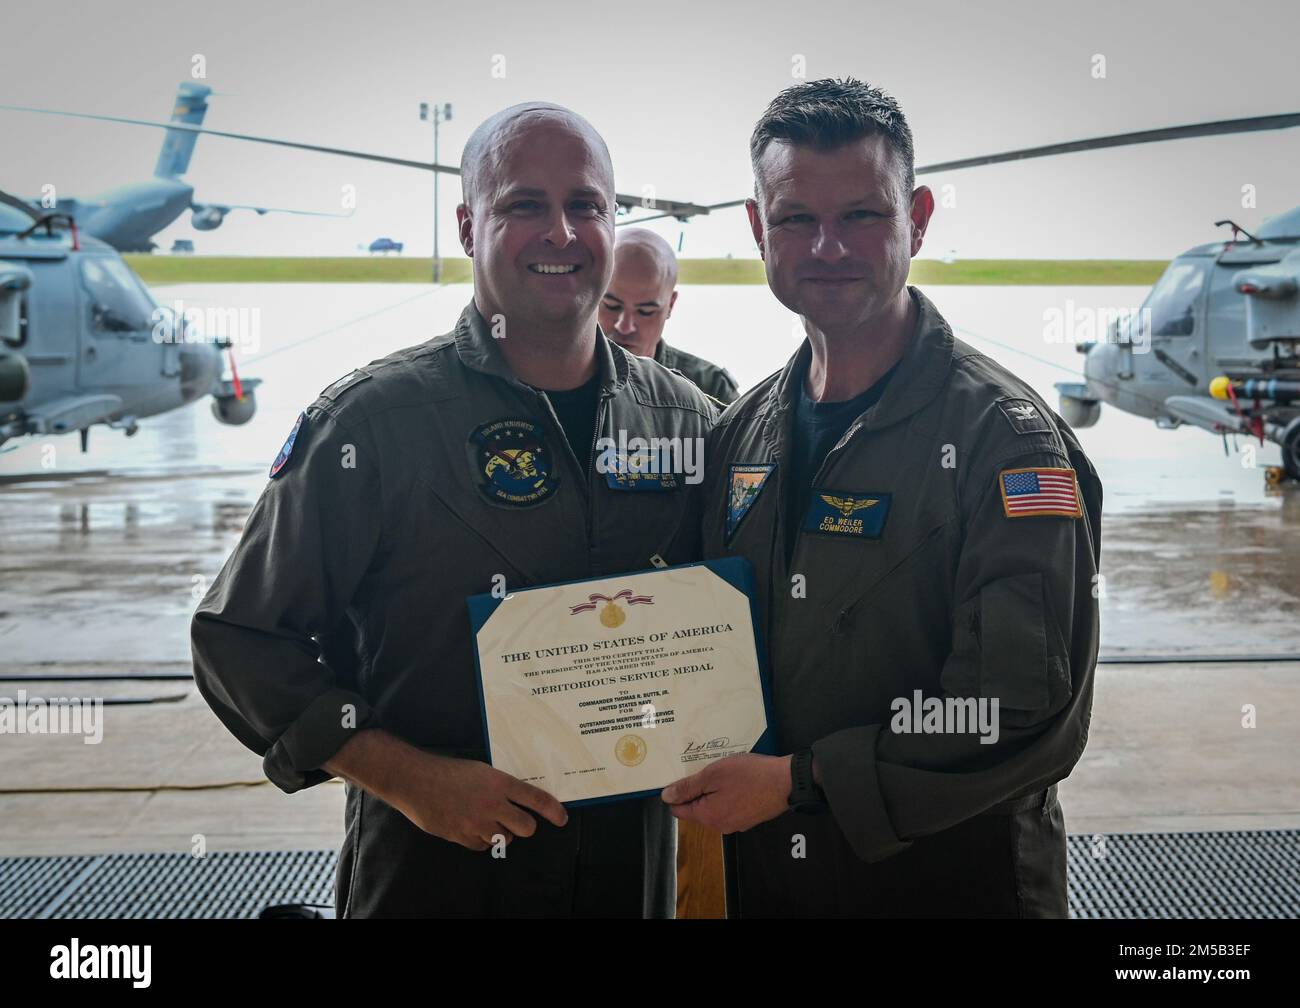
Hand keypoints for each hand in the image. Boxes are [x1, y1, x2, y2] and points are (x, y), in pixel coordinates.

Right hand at [325, 731, 567, 851]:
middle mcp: (492, 804)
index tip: (562, 818)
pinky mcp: (463, 837)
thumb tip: (518, 799)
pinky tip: (468, 825)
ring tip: (484, 819)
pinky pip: (483, 846)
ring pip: (505, 839)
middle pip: (526, 827)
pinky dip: (480, 840)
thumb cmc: (448, 772)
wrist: (415, 780)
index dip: (553, 811)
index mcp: (498, 782)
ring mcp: (477, 823)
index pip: (535, 798)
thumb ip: (500, 786)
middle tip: (515, 821)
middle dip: (524, 826)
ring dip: (500, 833)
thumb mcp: (480, 770)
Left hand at [661, 753, 791, 833]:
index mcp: (708, 816)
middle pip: (698, 808)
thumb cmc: (749, 776)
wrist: (786, 782)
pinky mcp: (750, 818)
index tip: (684, 775)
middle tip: (708, 769)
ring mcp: (737, 823)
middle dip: (698, 790)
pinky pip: (730, 806)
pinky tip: (738, 780)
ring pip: (715, 806)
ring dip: (715, 791)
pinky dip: (729, 794)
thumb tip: (666, 797)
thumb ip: (688, 787)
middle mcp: (721, 826)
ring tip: (724, 772)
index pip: (679, 810)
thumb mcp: (713, 775)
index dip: (677, 792)